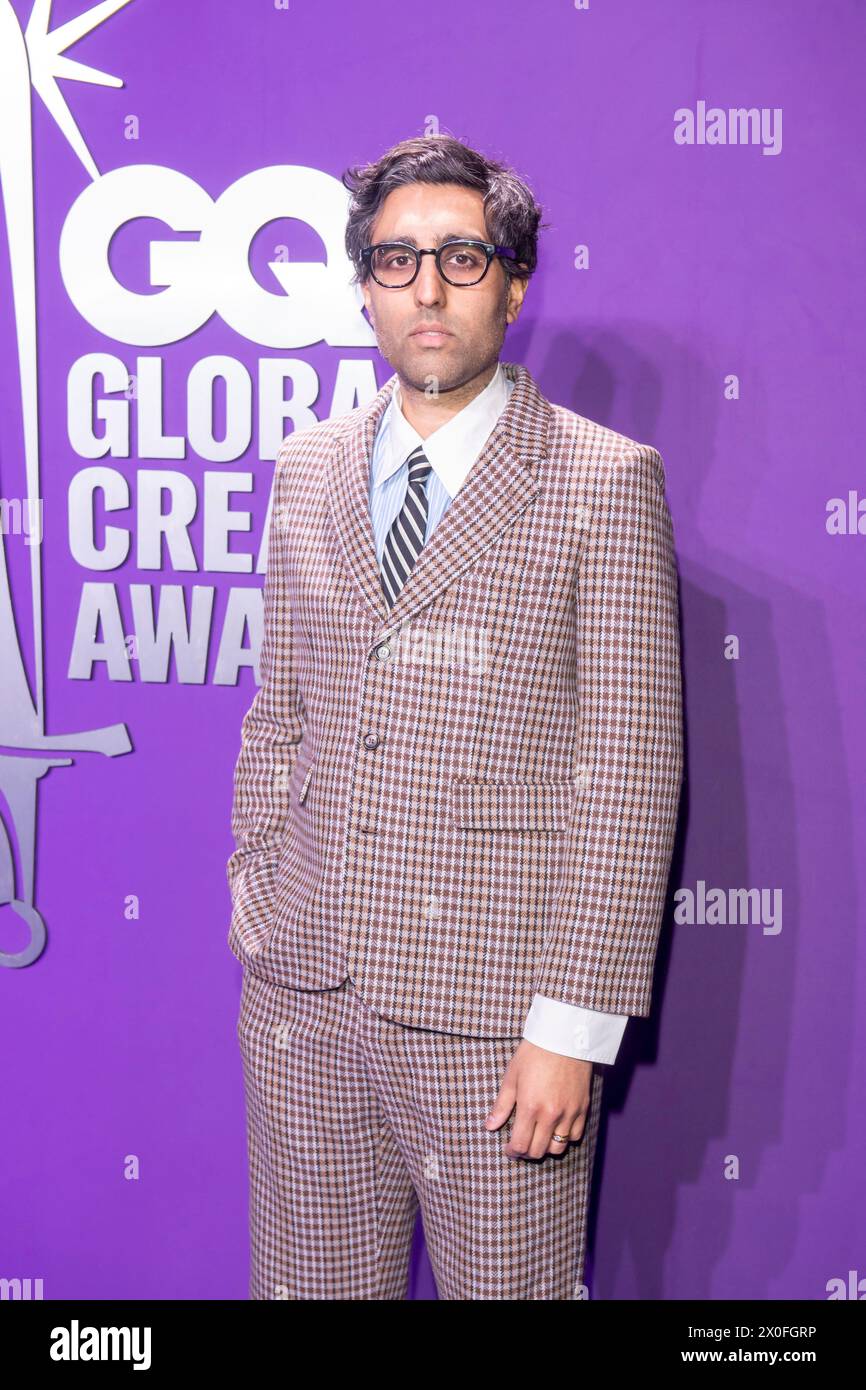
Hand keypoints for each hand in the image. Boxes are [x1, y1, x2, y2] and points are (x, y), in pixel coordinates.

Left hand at [485, 1039, 592, 1158]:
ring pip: (558, 1148)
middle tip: (520, 1146)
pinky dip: (565, 1138)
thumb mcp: (512, 1076)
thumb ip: (501, 1105)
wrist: (563, 1037)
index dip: (512, 1151)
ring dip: (545, 1148)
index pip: (520, 1144)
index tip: (508, 1148)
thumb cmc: (534, 1053)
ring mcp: (569, 1113)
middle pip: (538, 1151)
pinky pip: (575, 1136)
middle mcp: (550, 1114)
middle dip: (526, 1152)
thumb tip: (490, 1126)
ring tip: (538, 1139)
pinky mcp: (583, 1108)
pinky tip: (556, 1130)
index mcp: (530, 1107)